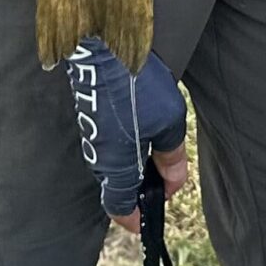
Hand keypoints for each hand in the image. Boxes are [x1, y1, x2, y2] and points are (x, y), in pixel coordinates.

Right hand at [68, 38, 190, 231]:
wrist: (103, 48)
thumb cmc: (137, 88)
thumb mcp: (169, 124)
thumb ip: (171, 157)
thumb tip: (173, 182)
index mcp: (116, 168)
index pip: (120, 208)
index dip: (137, 218)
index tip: (152, 215)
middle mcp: (99, 157)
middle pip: (119, 186)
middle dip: (143, 187)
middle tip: (167, 175)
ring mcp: (92, 136)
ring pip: (116, 162)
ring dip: (137, 163)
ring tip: (161, 147)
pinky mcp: (92, 116)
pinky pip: (111, 142)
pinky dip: (129, 144)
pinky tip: (145, 125)